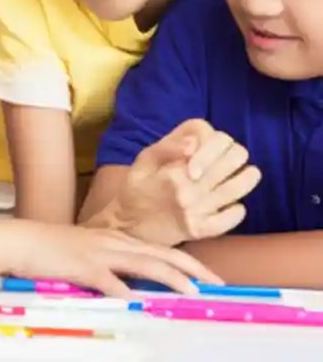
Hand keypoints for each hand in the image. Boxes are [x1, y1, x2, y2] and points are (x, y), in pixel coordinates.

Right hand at [9, 220, 221, 297]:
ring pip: (143, 262)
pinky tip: (135, 300)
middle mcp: (114, 243)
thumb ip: (112, 266)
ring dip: (169, 277)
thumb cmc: (52, 249)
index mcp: (117, 240)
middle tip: (217, 284)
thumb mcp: (88, 253)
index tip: (211, 278)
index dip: (190, 263)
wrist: (21, 240)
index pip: (162, 250)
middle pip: (162, 254)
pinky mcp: (81, 266)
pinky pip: (107, 279)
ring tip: (191, 291)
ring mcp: (98, 253)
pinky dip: (122, 290)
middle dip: (193, 269)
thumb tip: (133, 287)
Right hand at [114, 119, 260, 245]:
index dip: (218, 142)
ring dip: (248, 178)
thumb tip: (194, 142)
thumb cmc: (136, 190)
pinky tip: (232, 203)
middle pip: (233, 162)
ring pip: (238, 188)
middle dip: (236, 155)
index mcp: (173, 171)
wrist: (126, 228)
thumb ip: (167, 147)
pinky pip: (232, 218)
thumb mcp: (143, 161)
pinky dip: (238, 209)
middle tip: (233, 158)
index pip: (214, 143)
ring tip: (247, 173)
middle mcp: (188, 191)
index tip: (212, 147)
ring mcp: (197, 212)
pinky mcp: (201, 231)